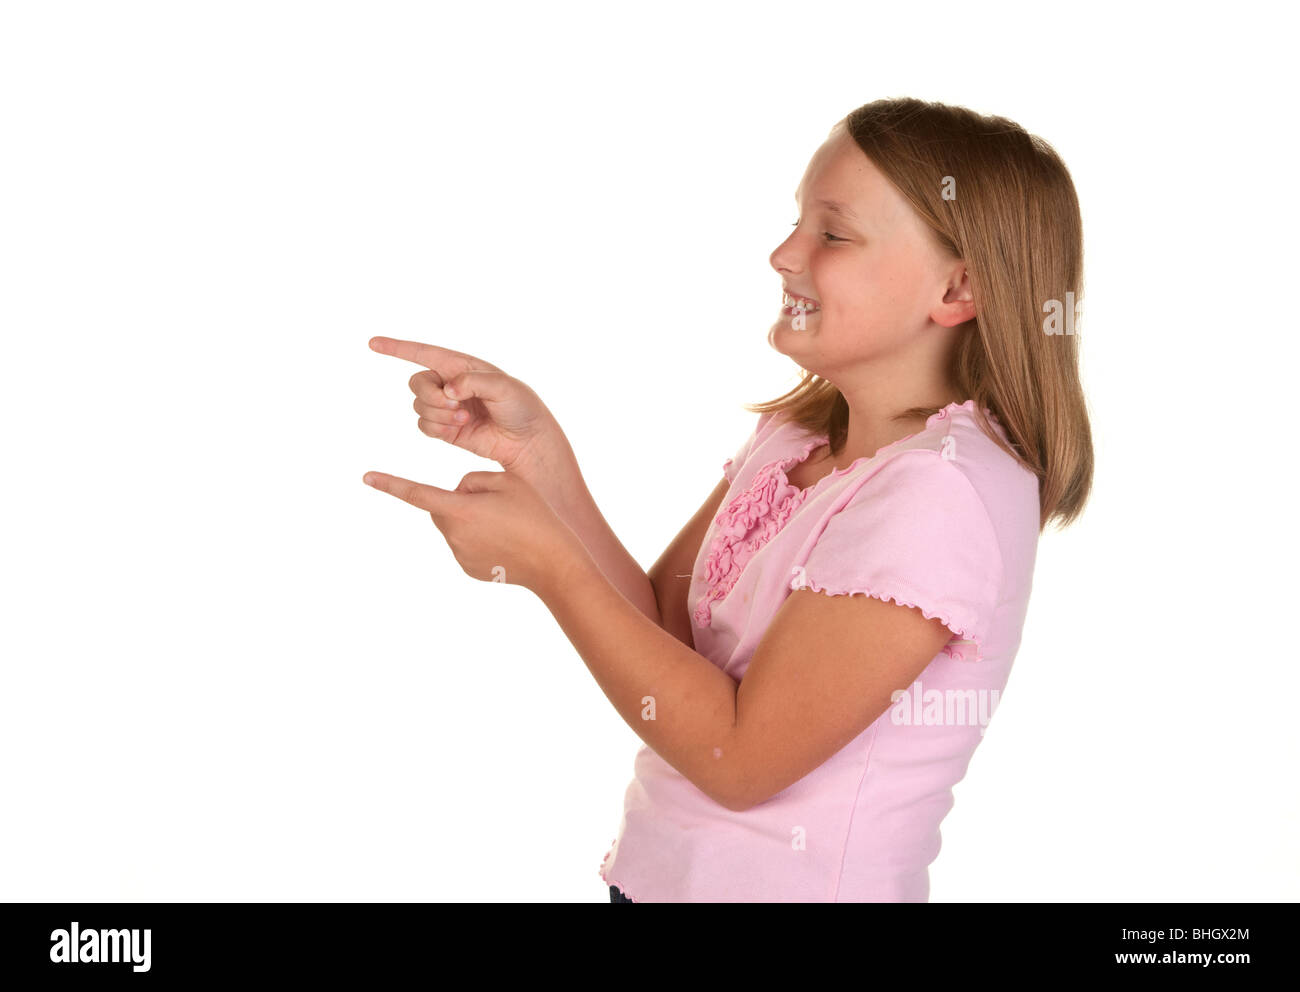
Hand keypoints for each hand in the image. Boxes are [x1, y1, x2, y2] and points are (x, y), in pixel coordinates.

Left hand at [362, 467, 588, 596]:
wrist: (554, 564)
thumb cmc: (534, 517)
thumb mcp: (506, 482)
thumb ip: (472, 480)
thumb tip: (456, 493)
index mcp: (460, 509)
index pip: (417, 493)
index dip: (390, 484)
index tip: (366, 477)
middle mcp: (454, 534)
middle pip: (442, 507)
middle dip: (458, 501)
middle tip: (495, 503)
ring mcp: (459, 555)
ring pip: (455, 526)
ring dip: (470, 520)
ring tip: (506, 525)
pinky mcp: (468, 569)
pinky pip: (465, 545)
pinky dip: (479, 540)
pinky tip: (505, 543)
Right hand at [368, 336, 563, 475]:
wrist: (527, 440)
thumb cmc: (521, 407)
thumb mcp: (504, 387)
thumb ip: (474, 381)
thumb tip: (448, 389)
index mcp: (462, 365)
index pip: (423, 353)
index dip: (397, 348)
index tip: (372, 343)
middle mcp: (450, 383)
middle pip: (417, 382)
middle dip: (430, 396)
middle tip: (455, 405)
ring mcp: (447, 406)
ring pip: (419, 406)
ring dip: (438, 414)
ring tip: (465, 418)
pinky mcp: (447, 428)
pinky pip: (425, 425)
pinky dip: (436, 428)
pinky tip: (457, 428)